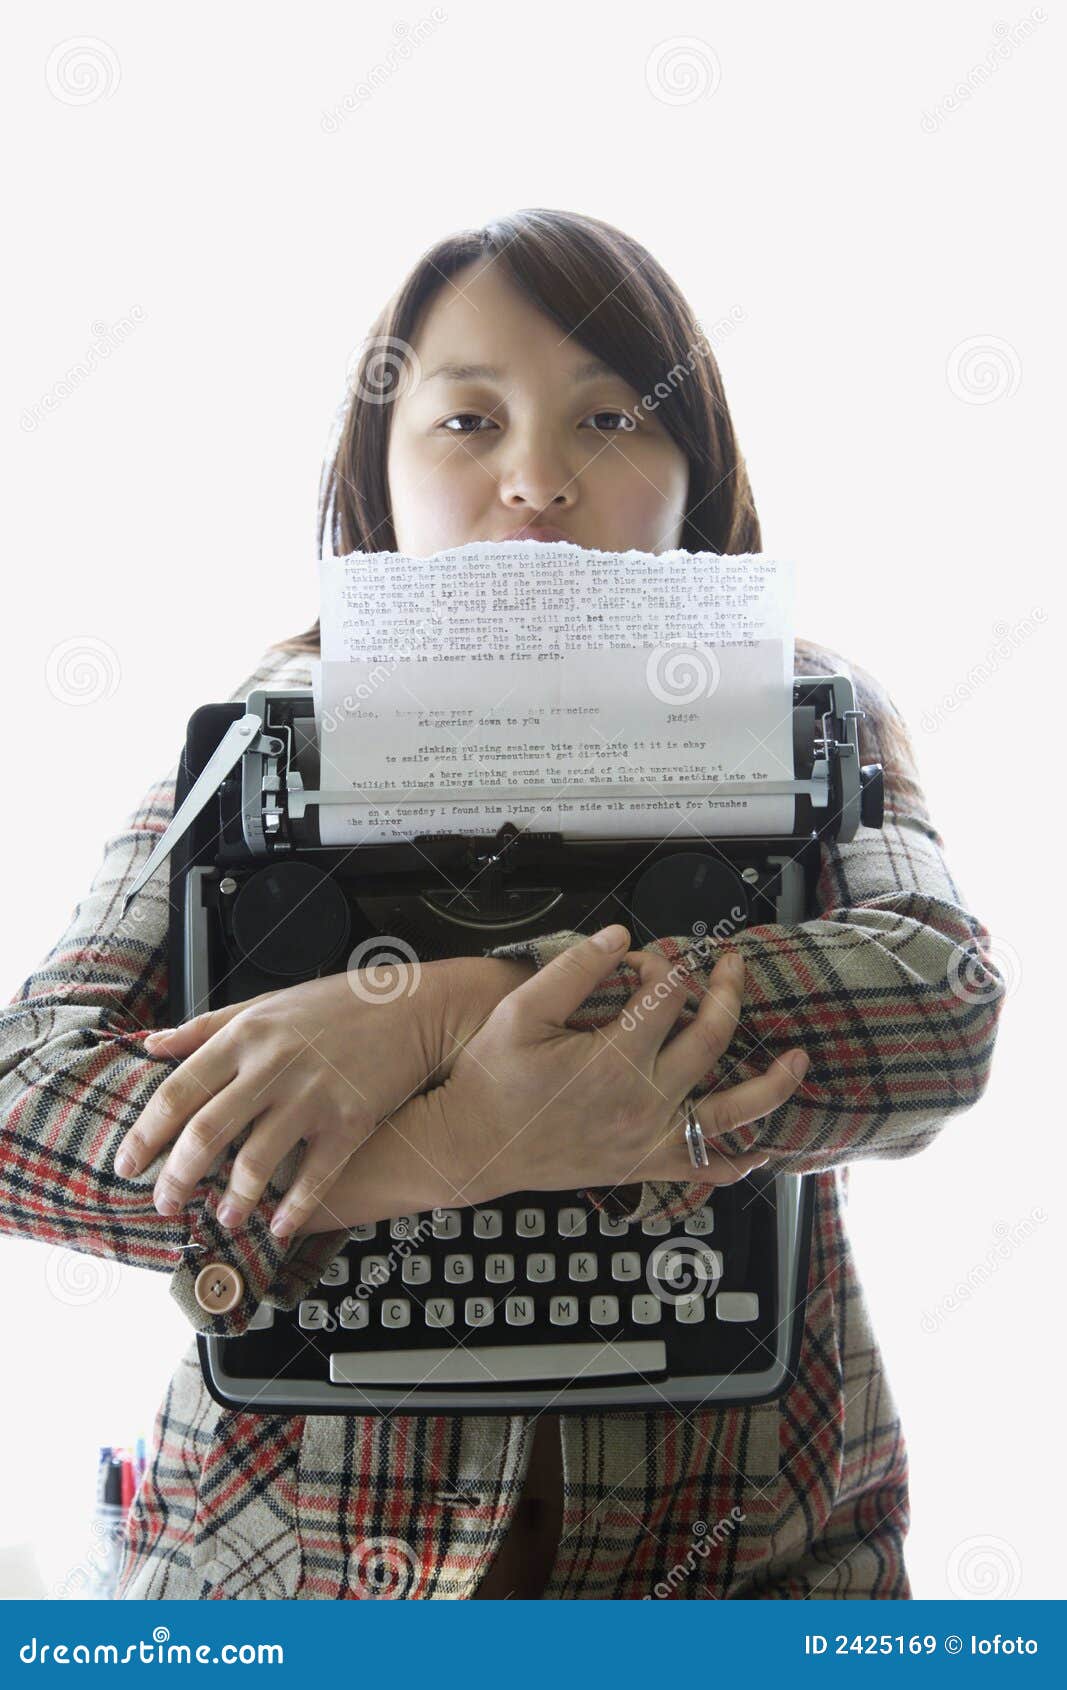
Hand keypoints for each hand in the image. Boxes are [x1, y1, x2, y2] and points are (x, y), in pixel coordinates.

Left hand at [113, 954, 533, 1236]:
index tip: (128, 1164)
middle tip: (165, 1204)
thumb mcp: (264, 1002)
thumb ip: (205, 1026)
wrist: (413, 1007)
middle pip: (207, 1132)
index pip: (178, 1091)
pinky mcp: (351, 1121)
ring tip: (224, 1217)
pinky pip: (315, 1177)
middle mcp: (273, 1065)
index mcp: (245, 1035)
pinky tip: (279, 1225)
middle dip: (177, 1178)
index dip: (146, 1134)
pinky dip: (293, 1208)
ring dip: (233, 1199)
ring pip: (257, 1161)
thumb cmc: (337, 1005)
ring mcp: (313, 1095)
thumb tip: (151, 1045)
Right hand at [298, 926, 809, 1227]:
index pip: (667, 994)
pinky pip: (703, 1168)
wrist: (473, 1145)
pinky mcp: (644, 1165)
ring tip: (798, 1059)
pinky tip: (762, 1149)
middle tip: (734, 964)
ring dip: (771, 1084)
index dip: (670, 965)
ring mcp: (648, 1137)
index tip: (659, 957)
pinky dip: (738, 1161)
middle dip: (728, 990)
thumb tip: (621, 936)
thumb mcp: (520, 1013)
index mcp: (612, 1057)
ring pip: (730, 1111)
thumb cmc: (492, 1078)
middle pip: (711, 1036)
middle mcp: (641, 1100)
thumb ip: (573, 971)